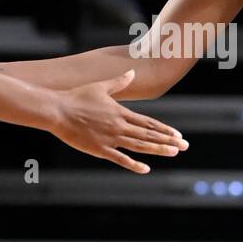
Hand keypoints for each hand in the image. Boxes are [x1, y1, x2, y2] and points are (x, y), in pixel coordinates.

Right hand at [49, 69, 186, 172]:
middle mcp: (120, 126)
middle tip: (184, 146)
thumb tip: (131, 72)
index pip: (148, 123)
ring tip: (173, 153)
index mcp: (121, 113)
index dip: (164, 130)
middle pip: (149, 135)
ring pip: (139, 146)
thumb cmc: (77, 97)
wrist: (58, 110)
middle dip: (168, 141)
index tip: (178, 135)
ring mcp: (111, 138)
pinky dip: (134, 165)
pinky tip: (146, 169)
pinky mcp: (100, 149)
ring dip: (157, 150)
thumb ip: (119, 82)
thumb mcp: (100, 87)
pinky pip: (120, 159)